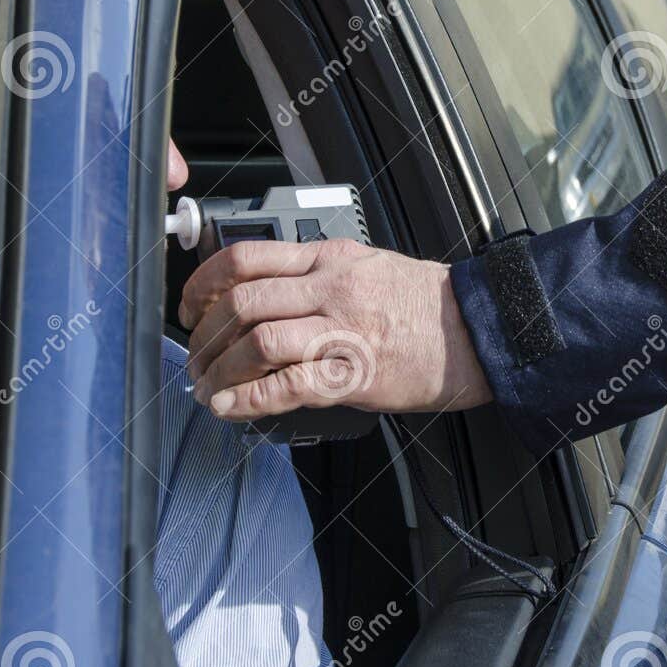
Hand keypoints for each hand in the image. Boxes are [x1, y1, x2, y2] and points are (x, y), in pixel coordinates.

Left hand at [181, 239, 490, 418]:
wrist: (476, 330)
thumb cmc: (425, 302)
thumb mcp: (366, 264)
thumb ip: (316, 273)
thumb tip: (262, 291)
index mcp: (330, 258)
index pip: (247, 258)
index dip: (203, 283)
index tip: (190, 306)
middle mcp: (331, 289)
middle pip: (242, 302)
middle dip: (204, 335)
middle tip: (194, 356)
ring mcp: (343, 331)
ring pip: (258, 343)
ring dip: (220, 370)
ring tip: (207, 388)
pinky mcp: (356, 375)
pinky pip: (289, 386)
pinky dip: (249, 400)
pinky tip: (230, 409)